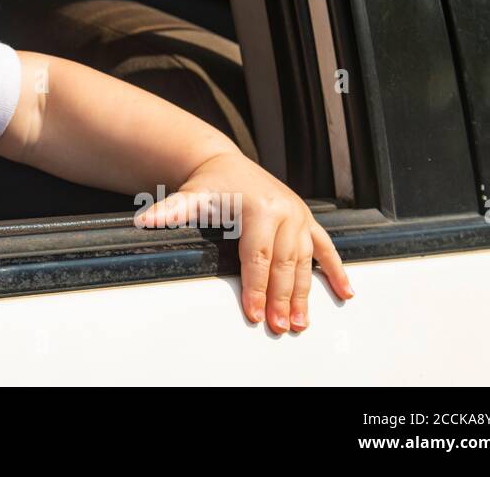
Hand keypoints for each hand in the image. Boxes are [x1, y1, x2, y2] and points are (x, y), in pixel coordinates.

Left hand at [134, 152, 353, 332]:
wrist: (225, 163)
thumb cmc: (210, 184)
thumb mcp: (191, 195)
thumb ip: (170, 210)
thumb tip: (145, 221)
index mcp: (258, 209)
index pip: (257, 257)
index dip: (255, 287)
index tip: (252, 314)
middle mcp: (284, 212)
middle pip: (284, 264)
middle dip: (281, 298)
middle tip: (278, 326)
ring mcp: (299, 216)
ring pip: (305, 261)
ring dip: (305, 294)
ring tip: (299, 322)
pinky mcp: (307, 220)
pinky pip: (326, 247)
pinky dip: (337, 271)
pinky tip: (345, 293)